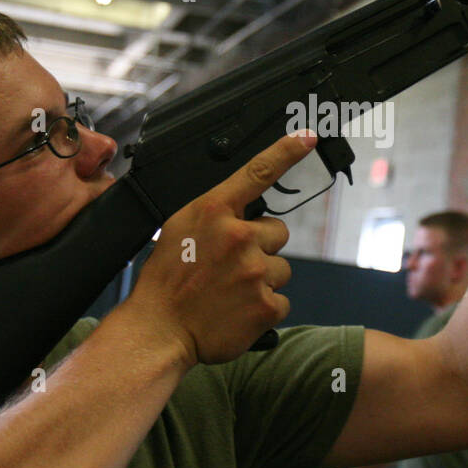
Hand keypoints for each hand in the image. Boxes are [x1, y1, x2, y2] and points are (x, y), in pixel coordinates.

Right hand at [126, 132, 317, 365]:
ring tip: (229, 292)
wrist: (158, 330)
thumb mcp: (178, 229)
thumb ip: (214, 214)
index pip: (257, 172)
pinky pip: (281, 300)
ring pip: (281, 268)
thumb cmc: (166, 281)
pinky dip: (264, 308)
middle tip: (229, 266)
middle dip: (261, 247)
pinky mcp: (265, 305)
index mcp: (213, 212)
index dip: (286, 151)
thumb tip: (243, 210)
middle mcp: (238, 237)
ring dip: (262, 280)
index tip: (308, 138)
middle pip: (277, 232)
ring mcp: (254, 271)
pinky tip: (238, 311)